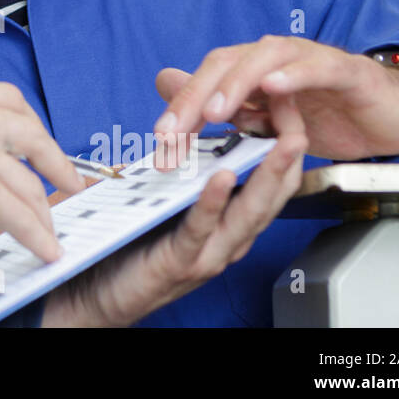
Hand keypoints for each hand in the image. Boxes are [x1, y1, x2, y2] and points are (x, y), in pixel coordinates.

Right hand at [0, 83, 85, 263]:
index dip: (28, 122)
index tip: (35, 138)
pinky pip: (22, 216)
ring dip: (45, 210)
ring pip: (30, 181)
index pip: (5, 99)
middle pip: (32, 134)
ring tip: (51, 230)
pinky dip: (38, 235)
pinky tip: (43, 249)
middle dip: (56, 160)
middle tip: (68, 180)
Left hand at [42, 128, 306, 325]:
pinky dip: (213, 202)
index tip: (290, 109)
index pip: (266, 183)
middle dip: (290, 159)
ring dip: (268, 176)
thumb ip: (171, 160)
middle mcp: (225, 238)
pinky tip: (223, 175)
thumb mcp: (155, 192)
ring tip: (286, 142)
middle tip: (305, 119)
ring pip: (247, 213)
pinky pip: (201, 228)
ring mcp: (207, 254)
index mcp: (224, 220)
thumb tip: (176, 108)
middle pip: (271, 197)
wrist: (93, 291)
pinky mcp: (180, 262)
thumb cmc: (125, 241)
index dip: (281, 147)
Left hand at [152, 36, 398, 166]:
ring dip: (236, 83)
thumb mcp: (267, 121)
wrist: (387, 116)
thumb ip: (223, 109)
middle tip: (175, 130)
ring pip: (263, 60)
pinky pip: (315, 67)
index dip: (181, 105)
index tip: (160, 138)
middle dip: (196, 96)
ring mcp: (308, 59)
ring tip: (215, 110)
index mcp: (252, 69)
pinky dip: (292, 74)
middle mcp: (274, 57)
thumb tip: (168, 89)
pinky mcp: (344, 70)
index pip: (206, 79)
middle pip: (225, 64)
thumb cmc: (326, 114)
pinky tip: (274, 88)